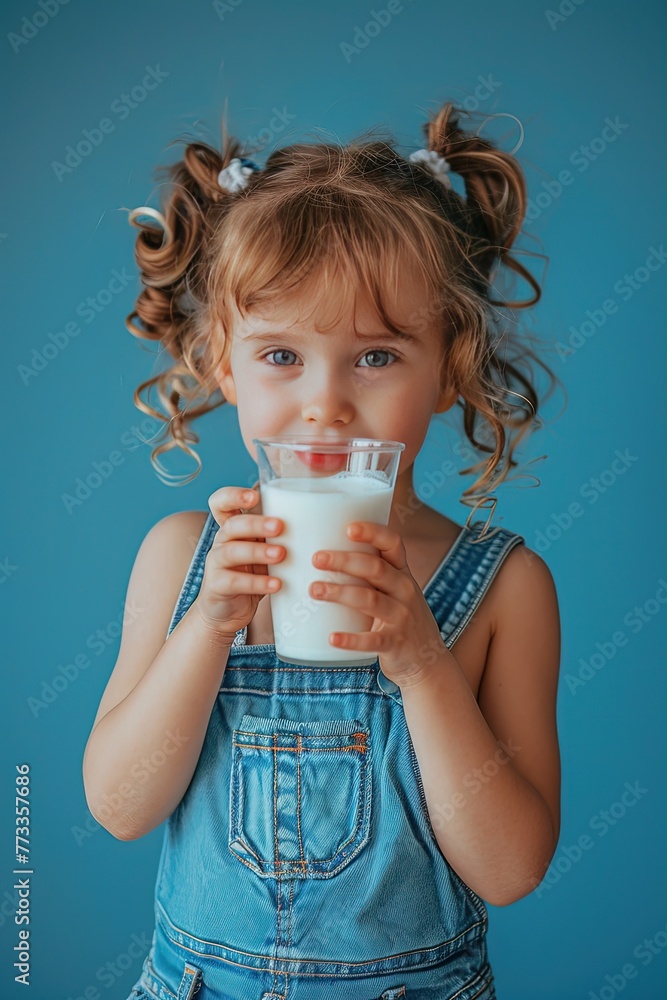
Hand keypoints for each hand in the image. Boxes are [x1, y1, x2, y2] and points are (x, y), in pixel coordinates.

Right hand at [195, 486, 283, 641]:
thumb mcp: (264, 552)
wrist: (228, 612)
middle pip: (232, 525)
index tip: (255, 496)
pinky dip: (257, 583)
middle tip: (280, 526)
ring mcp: (216, 563)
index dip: (233, 495)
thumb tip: (324, 524)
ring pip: (232, 551)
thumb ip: (280, 538)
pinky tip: (276, 584)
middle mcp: (222, 541)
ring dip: (258, 551)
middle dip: (256, 523)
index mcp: (233, 528)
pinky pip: (234, 581)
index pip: (222, 503)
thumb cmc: (253, 575)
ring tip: (281, 555)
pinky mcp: (217, 586)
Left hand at [309, 521, 444, 687]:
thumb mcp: (395, 591)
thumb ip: (372, 574)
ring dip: (340, 593)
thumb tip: (325, 552)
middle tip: (317, 558)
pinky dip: (351, 639)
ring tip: (314, 590)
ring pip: (369, 599)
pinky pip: (372, 640)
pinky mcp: (395, 643)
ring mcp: (401, 617)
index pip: (393, 544)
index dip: (373, 533)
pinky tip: (332, 638)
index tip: (348, 528)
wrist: (427, 660)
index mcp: (402, 573)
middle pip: (375, 568)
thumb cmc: (400, 618)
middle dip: (345, 560)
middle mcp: (405, 591)